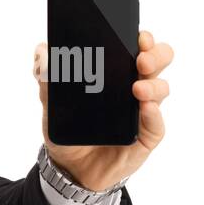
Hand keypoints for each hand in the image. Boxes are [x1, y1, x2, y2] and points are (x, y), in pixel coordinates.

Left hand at [32, 31, 171, 190]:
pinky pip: (157, 125)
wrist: (70, 169)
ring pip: (162, 90)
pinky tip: (145, 109)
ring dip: (153, 86)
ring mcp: (143, 113)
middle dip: (155, 56)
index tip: (137, 35)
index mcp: (117, 75)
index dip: (143, 39)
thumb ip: (48, 82)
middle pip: (158, 63)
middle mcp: (135, 89)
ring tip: (138, 89)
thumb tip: (41, 53)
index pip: (137, 49)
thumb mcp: (53, 107)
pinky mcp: (145, 137)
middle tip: (140, 60)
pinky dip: (154, 116)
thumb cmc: (68, 132)